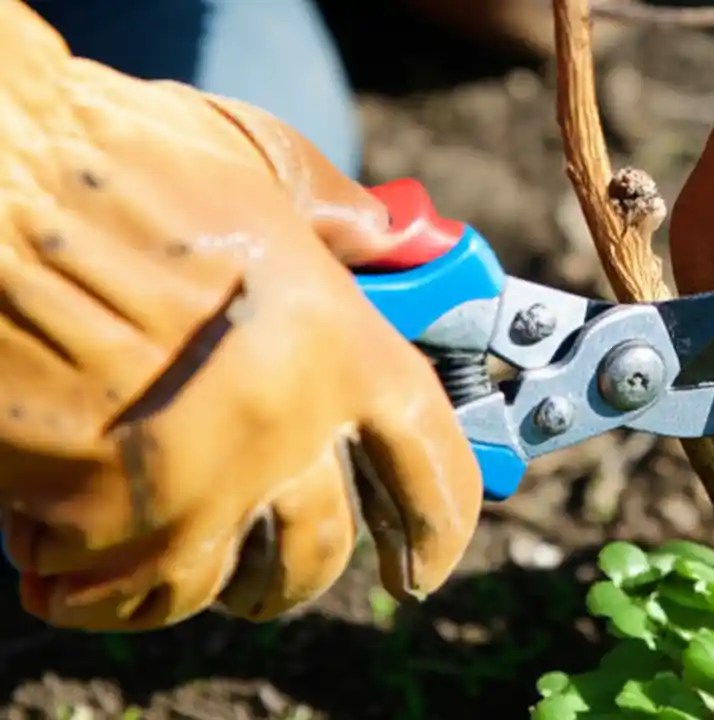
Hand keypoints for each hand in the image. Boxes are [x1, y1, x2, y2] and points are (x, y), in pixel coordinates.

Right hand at [0, 4, 481, 629]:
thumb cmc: (110, 159)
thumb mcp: (254, 163)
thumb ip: (335, 215)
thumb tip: (393, 237)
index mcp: (341, 342)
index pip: (432, 467)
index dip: (440, 525)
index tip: (425, 559)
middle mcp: (282, 424)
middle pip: (319, 551)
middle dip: (296, 568)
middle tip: (268, 562)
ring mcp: (192, 479)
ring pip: (220, 586)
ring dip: (199, 580)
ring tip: (168, 543)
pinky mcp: (95, 517)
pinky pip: (120, 592)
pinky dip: (106, 585)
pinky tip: (81, 547)